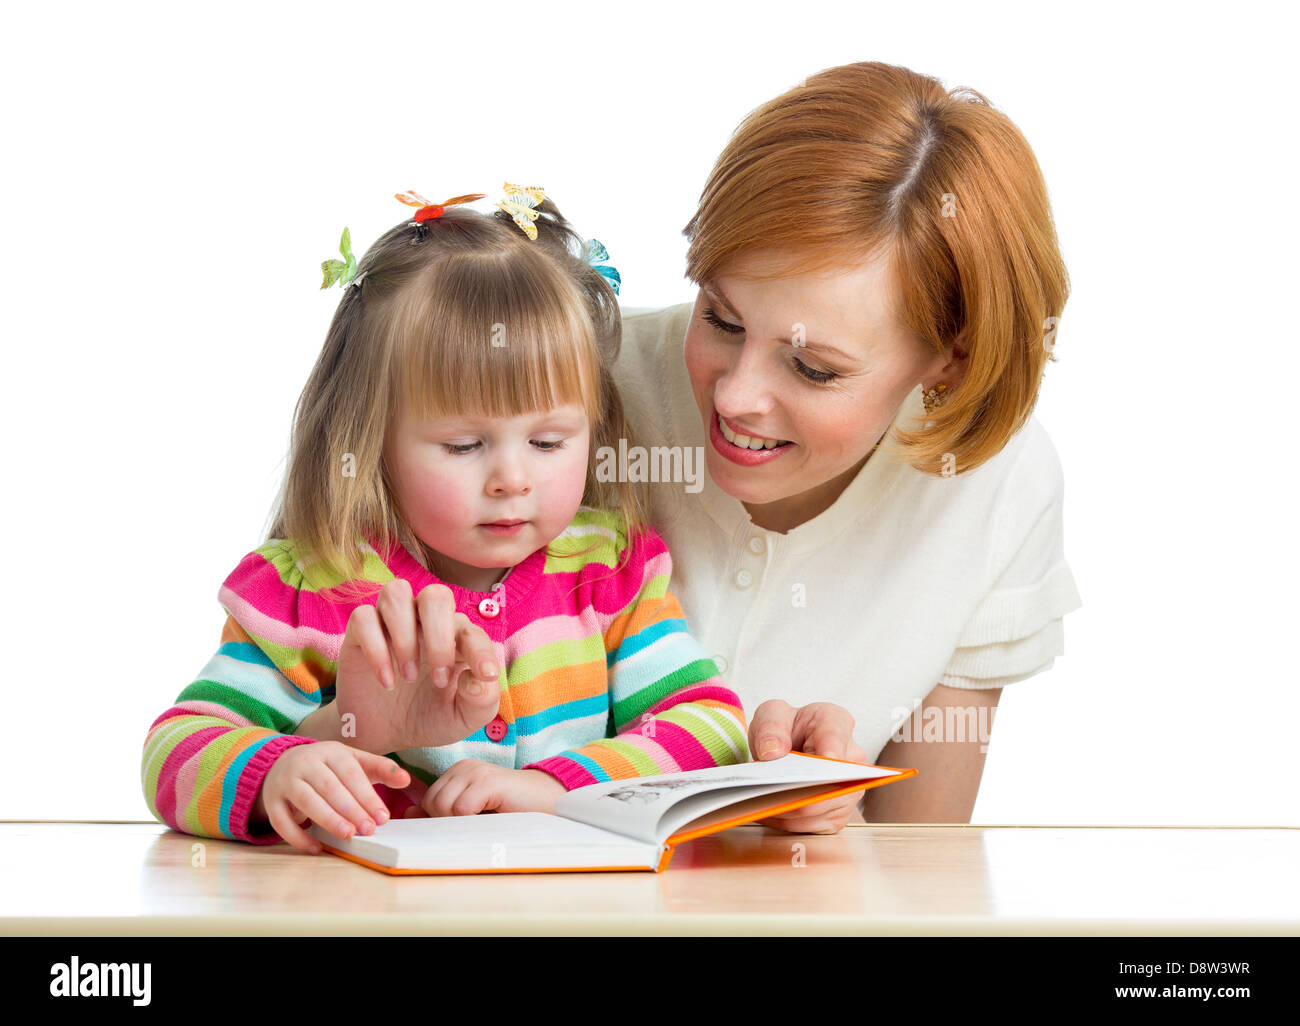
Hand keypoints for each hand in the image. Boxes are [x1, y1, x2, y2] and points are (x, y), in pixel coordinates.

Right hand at [257, 741, 409, 853]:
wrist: (284, 764)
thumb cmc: (329, 768)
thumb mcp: (354, 762)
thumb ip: (381, 769)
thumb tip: (406, 779)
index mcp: (330, 751)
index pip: (350, 774)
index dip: (367, 796)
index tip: (383, 818)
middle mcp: (306, 763)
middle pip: (329, 787)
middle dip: (351, 810)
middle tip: (368, 830)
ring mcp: (286, 782)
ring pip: (306, 801)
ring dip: (328, 820)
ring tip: (348, 836)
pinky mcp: (271, 801)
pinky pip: (281, 821)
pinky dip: (297, 837)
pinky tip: (316, 848)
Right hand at [334, 579, 501, 752]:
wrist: (385, 734)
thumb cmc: (430, 717)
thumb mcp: (464, 718)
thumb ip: (482, 699)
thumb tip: (478, 678)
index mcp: (456, 636)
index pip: (472, 629)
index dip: (480, 650)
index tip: (483, 676)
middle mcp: (425, 621)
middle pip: (435, 596)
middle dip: (439, 637)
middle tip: (437, 680)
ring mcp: (391, 623)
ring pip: (395, 593)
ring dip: (405, 637)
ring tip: (409, 677)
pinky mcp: (359, 633)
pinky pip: (363, 616)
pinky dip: (375, 648)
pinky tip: (386, 680)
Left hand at [403, 760, 566, 817]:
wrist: (549, 803)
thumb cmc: (511, 810)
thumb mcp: (471, 811)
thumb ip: (441, 810)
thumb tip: (408, 816)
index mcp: (457, 771)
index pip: (427, 800)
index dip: (440, 819)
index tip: (463, 824)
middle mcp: (464, 767)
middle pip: (431, 803)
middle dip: (447, 821)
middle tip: (476, 823)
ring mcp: (476, 771)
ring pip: (443, 806)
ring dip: (461, 823)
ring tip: (484, 820)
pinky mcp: (489, 782)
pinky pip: (461, 809)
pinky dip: (473, 821)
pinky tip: (492, 816)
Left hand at [748, 699, 870, 833]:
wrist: (788, 748)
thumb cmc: (785, 729)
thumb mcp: (771, 715)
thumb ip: (770, 726)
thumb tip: (772, 752)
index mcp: (836, 722)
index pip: (835, 737)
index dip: (830, 752)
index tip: (820, 765)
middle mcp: (852, 758)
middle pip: (827, 783)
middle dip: (793, 791)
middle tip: (762, 793)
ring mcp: (850, 788)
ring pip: (817, 810)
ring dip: (786, 810)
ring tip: (758, 803)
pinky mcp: (838, 814)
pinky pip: (813, 827)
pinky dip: (787, 822)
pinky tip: (769, 812)